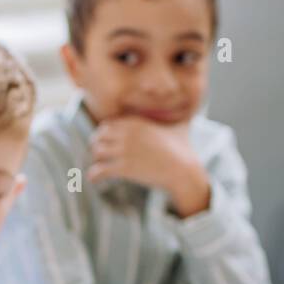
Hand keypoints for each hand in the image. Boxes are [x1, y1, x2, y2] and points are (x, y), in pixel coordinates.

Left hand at [88, 116, 208, 215]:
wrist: (184, 169)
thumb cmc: (183, 148)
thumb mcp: (179, 126)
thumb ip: (178, 115)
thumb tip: (189, 104)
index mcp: (135, 122)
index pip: (108, 124)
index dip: (105, 133)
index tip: (106, 141)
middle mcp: (127, 134)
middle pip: (98, 136)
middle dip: (98, 144)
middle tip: (100, 153)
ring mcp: (124, 151)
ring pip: (97, 152)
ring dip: (96, 159)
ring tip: (100, 165)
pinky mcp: (124, 168)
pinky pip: (99, 170)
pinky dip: (94, 175)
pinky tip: (94, 178)